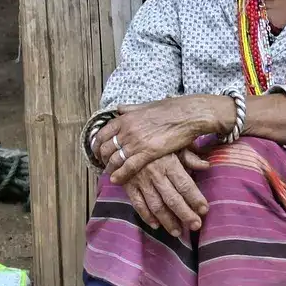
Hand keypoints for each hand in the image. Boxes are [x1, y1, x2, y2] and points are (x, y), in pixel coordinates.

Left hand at [96, 95, 228, 183]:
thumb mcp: (146, 105)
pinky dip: (120, 174)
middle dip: (101, 158)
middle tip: (103, 164)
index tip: (98, 151)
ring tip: (109, 173)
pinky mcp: (148, 152)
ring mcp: (137, 141)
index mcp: (125, 118)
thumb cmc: (170, 109)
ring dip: (109, 168)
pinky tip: (116, 180)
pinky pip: (128, 167)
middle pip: (105, 148)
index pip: (102, 134)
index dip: (97, 145)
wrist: (188, 114)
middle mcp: (127, 129)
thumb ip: (131, 109)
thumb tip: (119, 108)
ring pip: (114, 159)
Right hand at [122, 150, 211, 239]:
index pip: (185, 184)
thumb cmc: (156, 142)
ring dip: (167, 220)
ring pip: (155, 205)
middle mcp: (155, 174)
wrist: (125, 139)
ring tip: (178, 232)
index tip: (205, 210)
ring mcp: (140, 181)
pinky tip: (156, 225)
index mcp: (169, 162)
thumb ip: (189, 156)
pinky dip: (146, 216)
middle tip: (196, 226)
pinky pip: (137, 204)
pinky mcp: (128, 186)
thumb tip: (206, 166)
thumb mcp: (174, 143)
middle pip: (172, 198)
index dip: (195, 198)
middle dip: (185, 214)